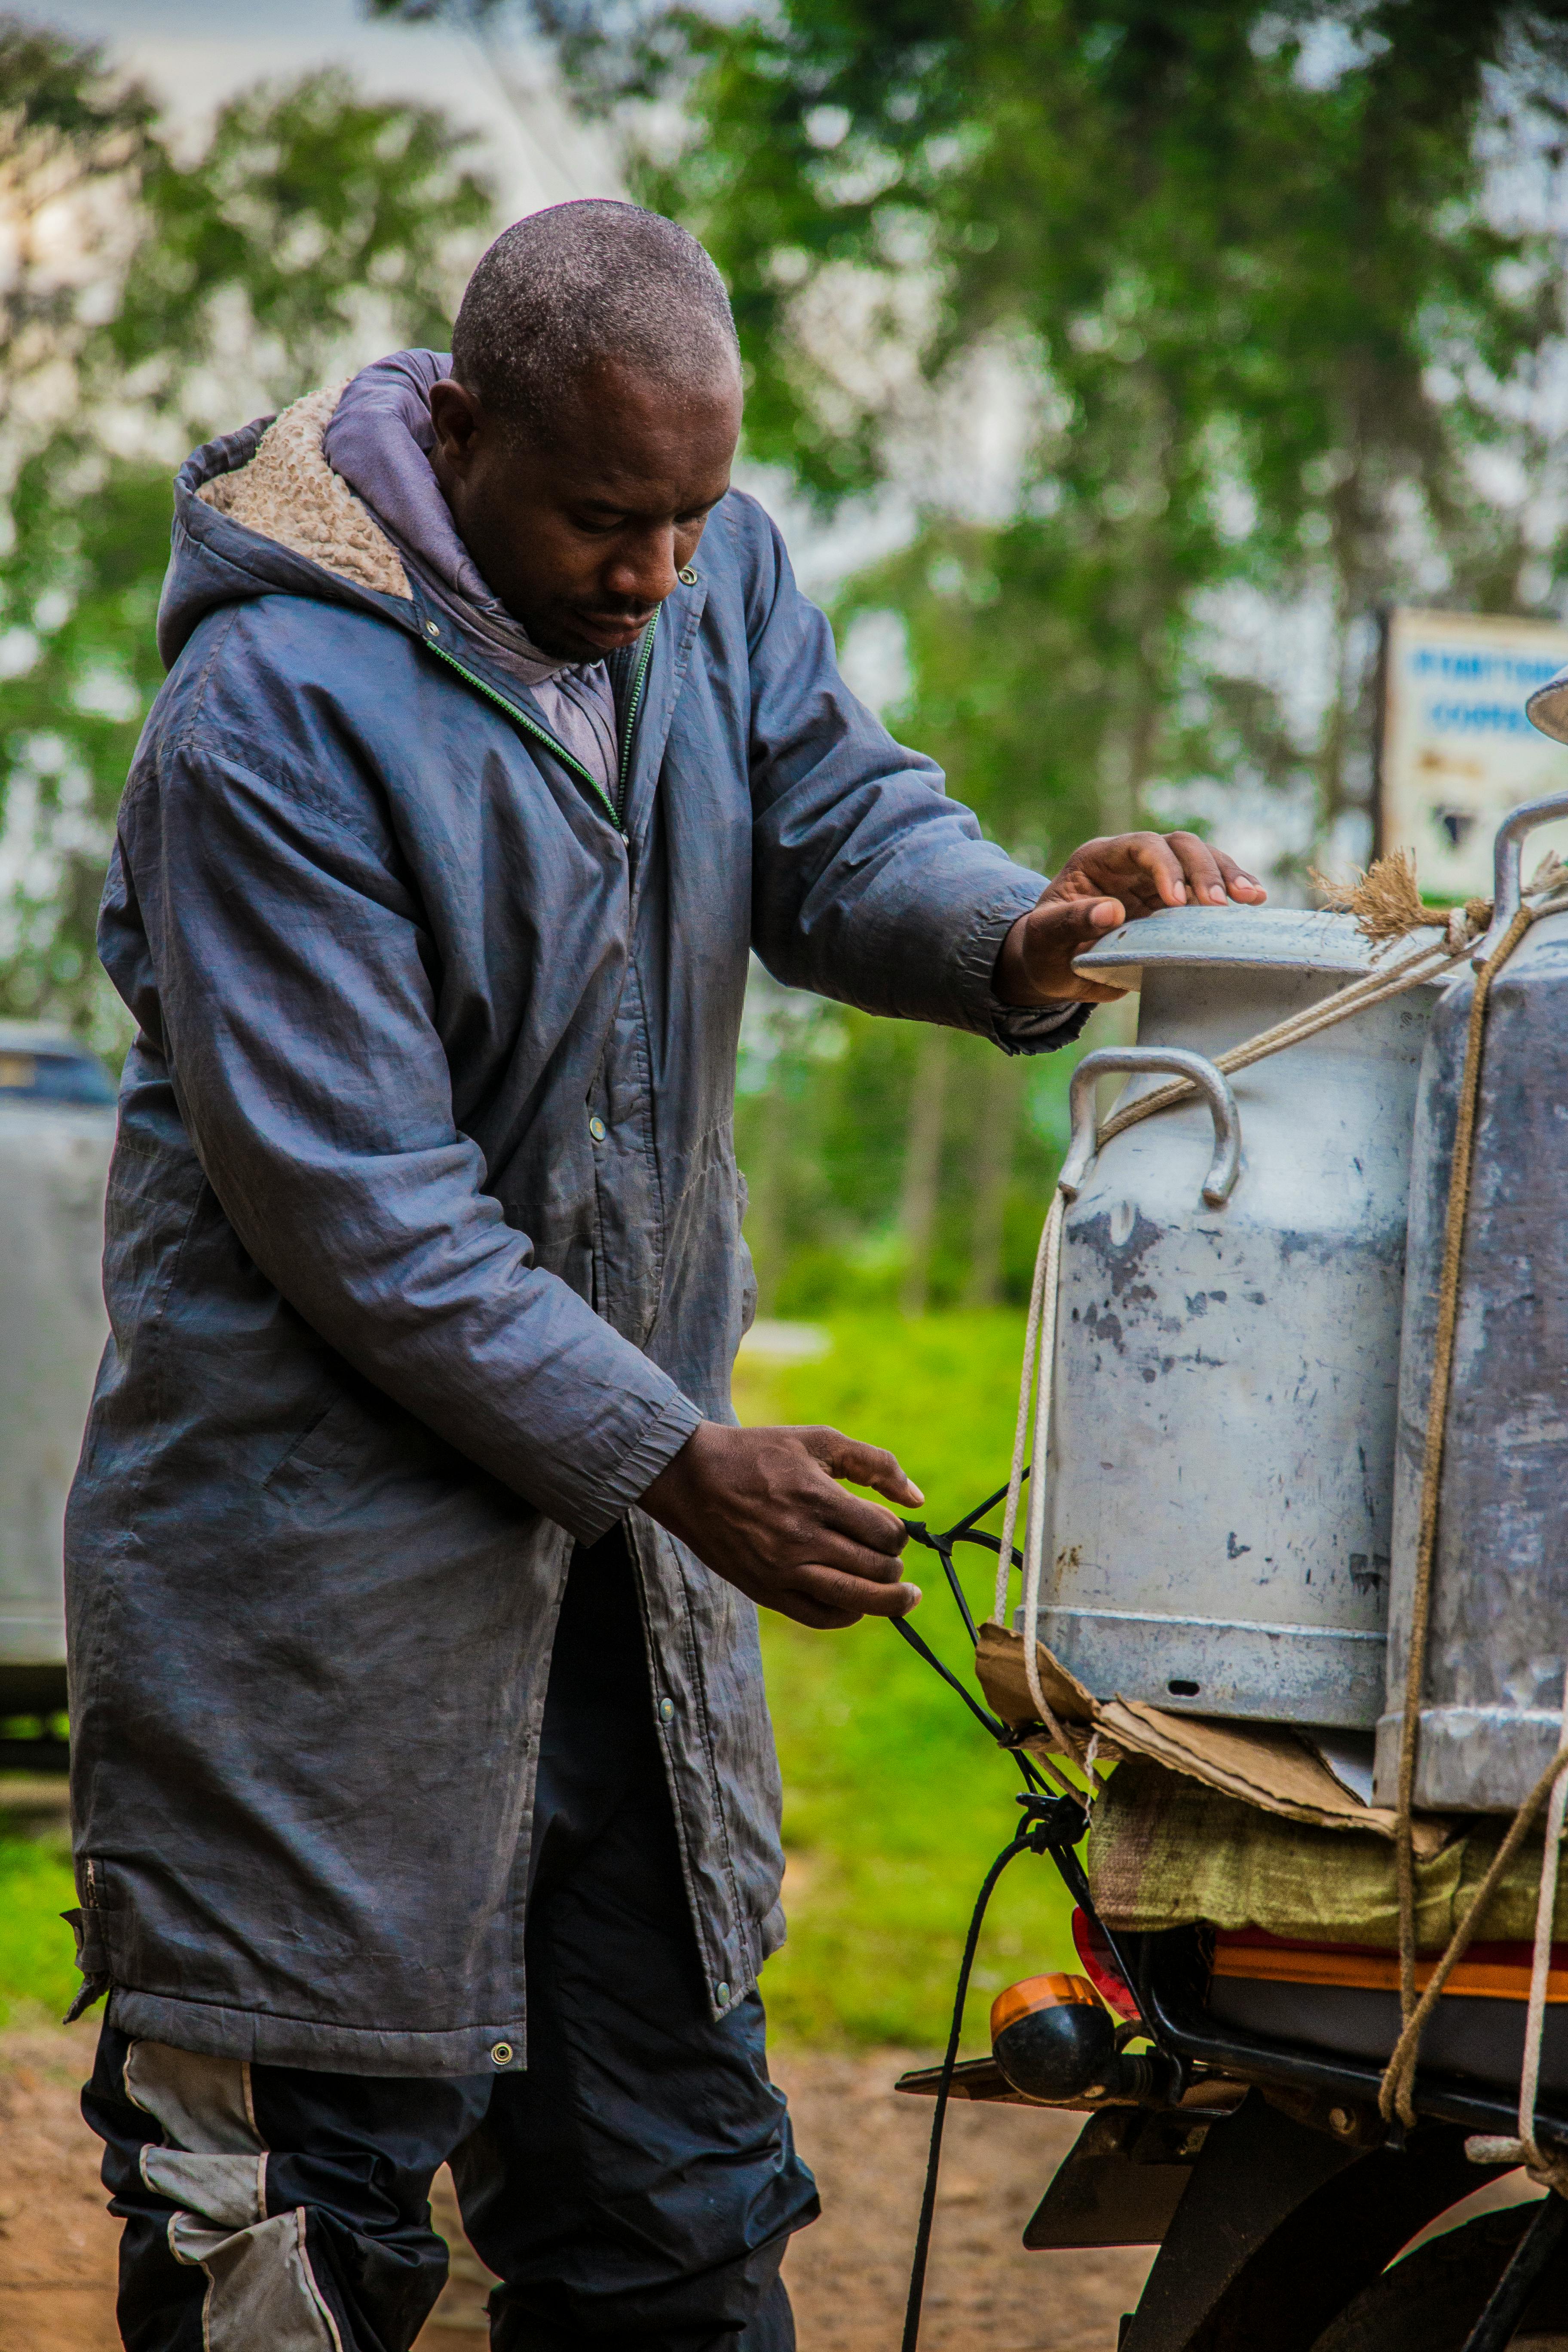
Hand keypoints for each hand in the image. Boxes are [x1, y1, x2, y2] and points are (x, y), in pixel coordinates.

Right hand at [640, 1422, 923, 1628]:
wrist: (691, 1478)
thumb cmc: (759, 1453)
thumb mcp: (818, 1440)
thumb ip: (875, 1463)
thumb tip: (917, 1501)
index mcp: (818, 1498)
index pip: (885, 1533)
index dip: (897, 1533)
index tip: (888, 1527)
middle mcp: (802, 1539)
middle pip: (876, 1569)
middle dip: (894, 1564)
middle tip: (889, 1555)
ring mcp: (783, 1570)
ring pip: (855, 1601)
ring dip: (889, 1600)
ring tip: (906, 1596)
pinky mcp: (766, 1591)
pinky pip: (820, 1618)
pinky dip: (848, 1614)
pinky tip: (859, 1604)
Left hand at [994, 830, 1266, 1005]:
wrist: (1052, 966)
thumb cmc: (1044, 947)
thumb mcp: (1045, 937)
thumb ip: (1072, 922)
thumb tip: (1110, 912)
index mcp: (1099, 859)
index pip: (1140, 845)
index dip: (1164, 866)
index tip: (1176, 901)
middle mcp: (1133, 862)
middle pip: (1179, 846)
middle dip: (1204, 870)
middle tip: (1220, 905)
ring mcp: (1157, 880)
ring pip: (1202, 861)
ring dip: (1228, 877)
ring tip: (1252, 899)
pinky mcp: (1175, 904)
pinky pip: (1208, 889)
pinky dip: (1231, 894)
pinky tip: (1254, 905)